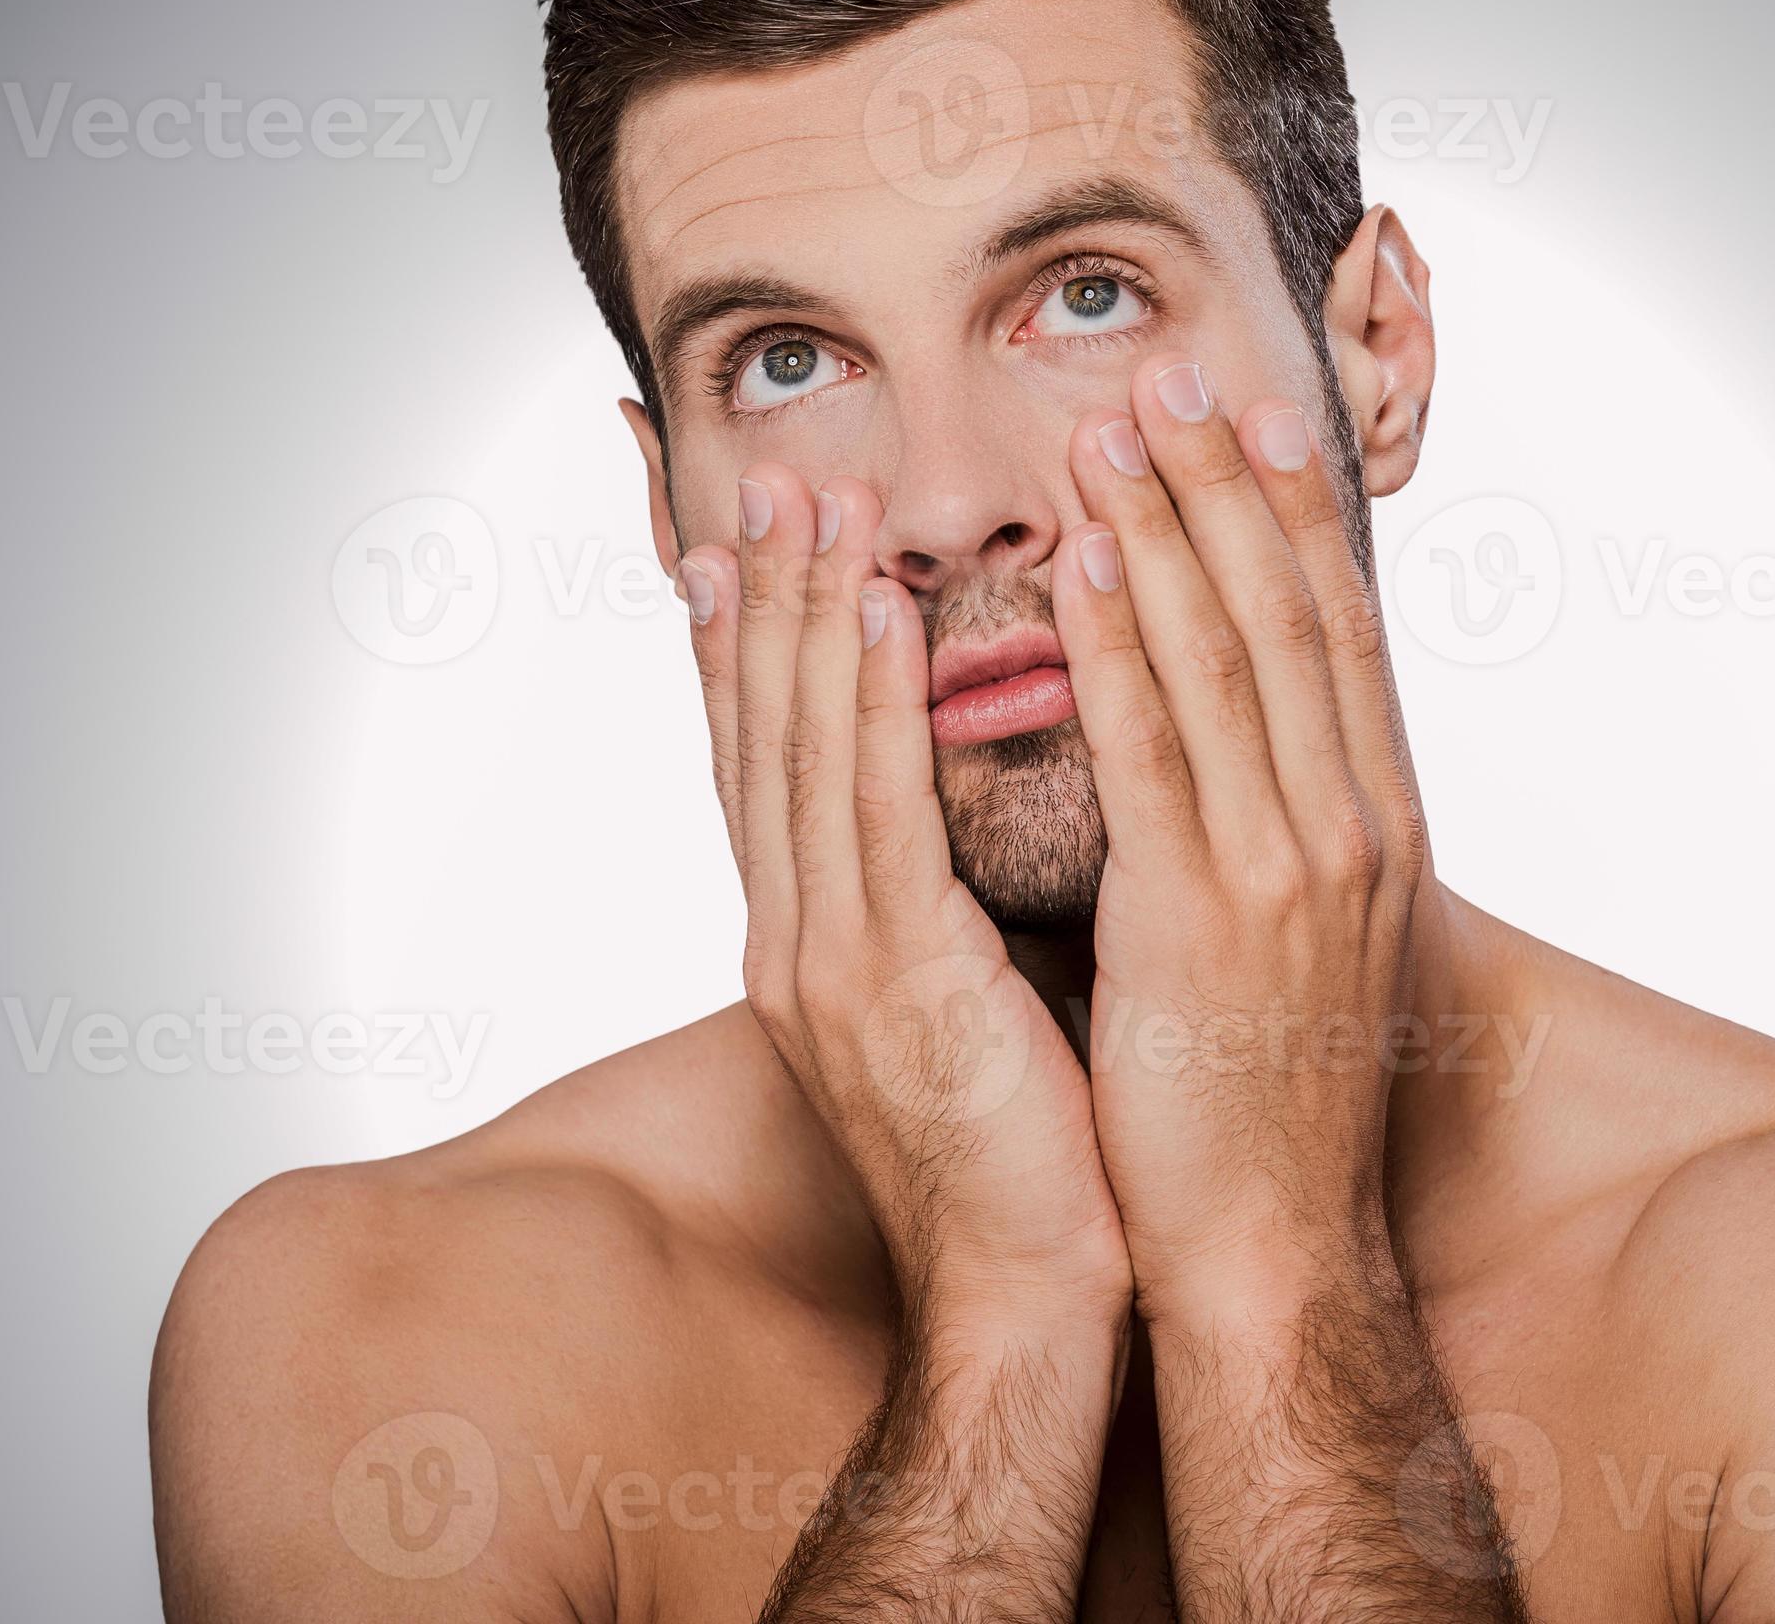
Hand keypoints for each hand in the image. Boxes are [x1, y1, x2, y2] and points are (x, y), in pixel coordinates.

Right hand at [683, 466, 1129, 1324]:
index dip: (753, 649)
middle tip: (767, 475)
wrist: (1025, 1298)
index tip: (748, 543)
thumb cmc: (1027, 1152)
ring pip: (801, 749)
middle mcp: (797, 939)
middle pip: (762, 736)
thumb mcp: (971, 1001)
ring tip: (810, 498)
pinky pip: (874, 812)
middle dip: (763, 599)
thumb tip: (982, 815)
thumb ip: (950, 901)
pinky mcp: (893, 983)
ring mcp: (830, 961)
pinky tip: (875, 611)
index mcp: (816, 945)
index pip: (770, 765)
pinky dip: (864, 701)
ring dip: (803, 611)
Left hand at [1047, 357, 1431, 1314]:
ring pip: (1225, 656)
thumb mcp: (1304, 937)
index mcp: (1375, 825)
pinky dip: (1122, 646)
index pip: (1334, 630)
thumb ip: (1277, 827)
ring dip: (1166, 525)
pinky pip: (1157, 752)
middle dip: (1232, 479)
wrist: (1268, 1248)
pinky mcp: (1205, 917)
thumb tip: (1238, 739)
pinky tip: (1083, 562)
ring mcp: (1288, 868)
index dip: (1293, 511)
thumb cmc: (1267, 1099)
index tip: (1253, 410)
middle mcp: (1351, 825)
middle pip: (1290, 611)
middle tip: (1177, 366)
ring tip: (1113, 422)